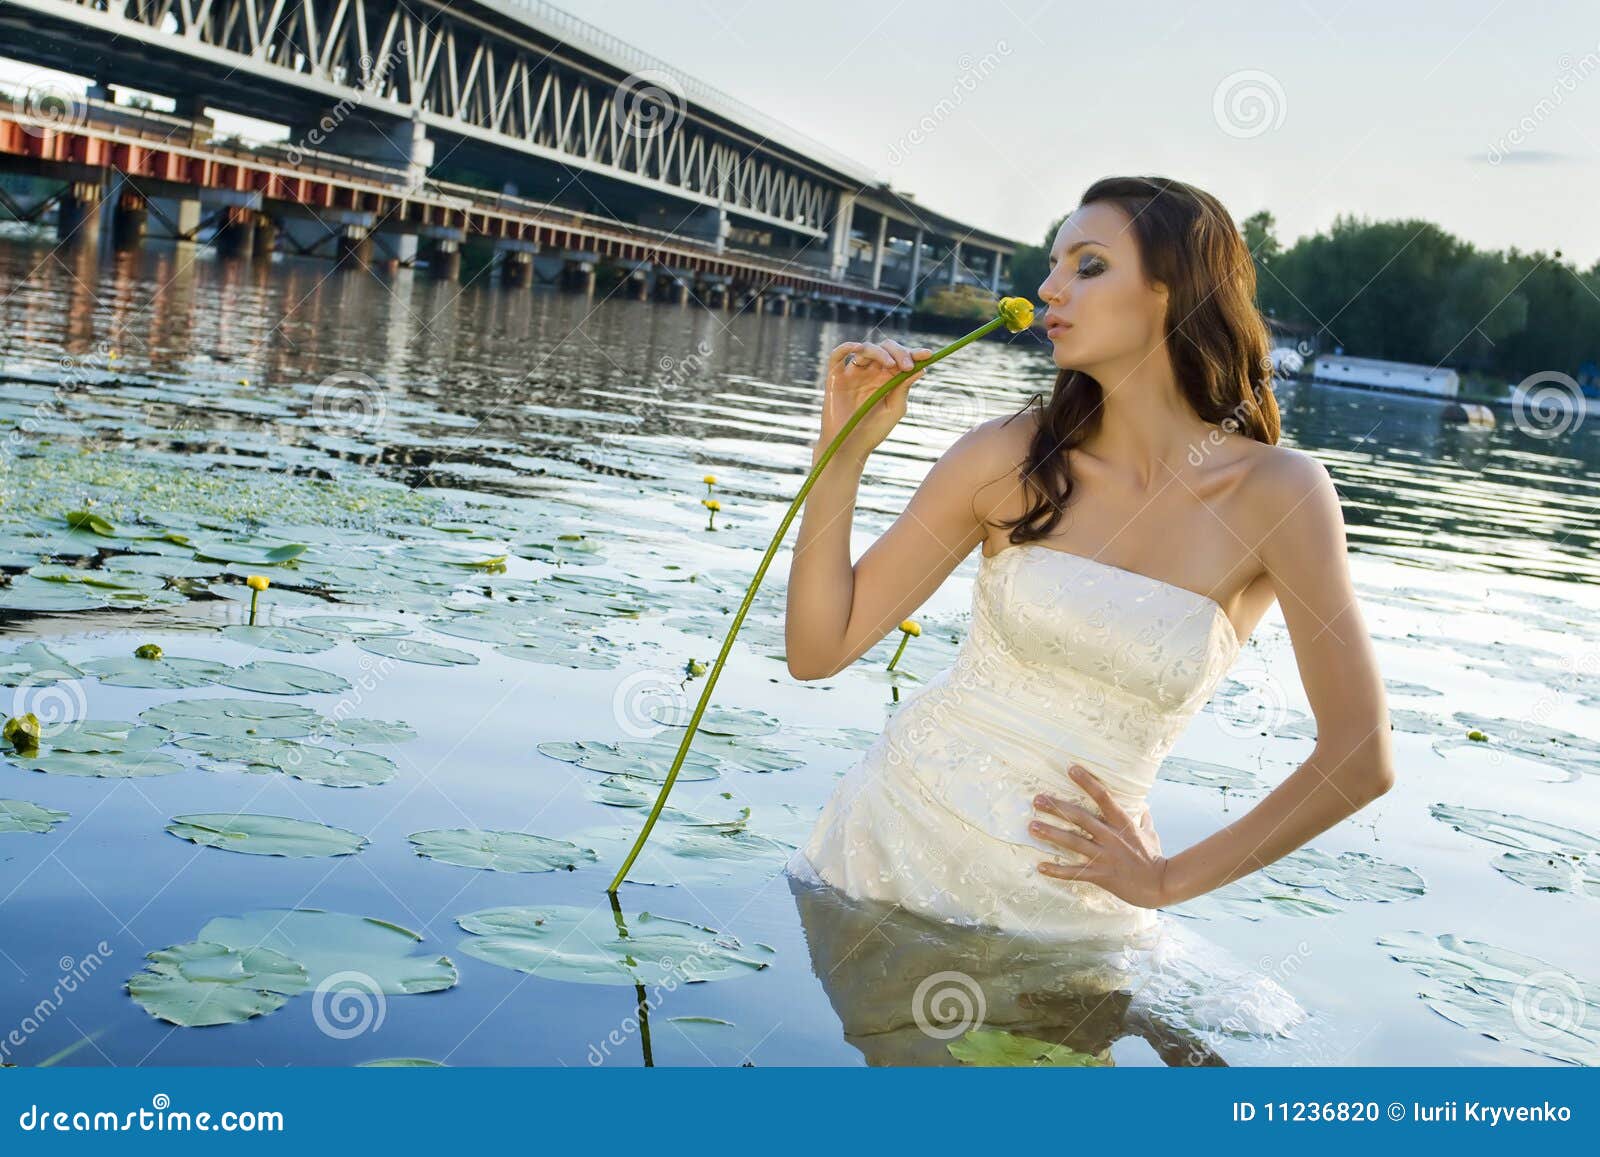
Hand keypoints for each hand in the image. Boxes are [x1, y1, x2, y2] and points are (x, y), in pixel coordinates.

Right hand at [816, 339, 932, 464]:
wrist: (850, 446)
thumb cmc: (873, 430)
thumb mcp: (894, 409)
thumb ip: (903, 388)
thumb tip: (922, 368)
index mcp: (888, 378)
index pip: (902, 358)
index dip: (914, 353)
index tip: (928, 355)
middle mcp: (871, 371)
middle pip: (885, 348)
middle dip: (899, 352)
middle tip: (907, 366)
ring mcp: (853, 373)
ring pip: (865, 349)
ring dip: (880, 352)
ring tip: (891, 365)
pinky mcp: (835, 377)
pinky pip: (837, 355)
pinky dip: (845, 347)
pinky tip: (856, 348)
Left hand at [1029, 765, 1169, 908]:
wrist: (1160, 885)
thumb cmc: (1154, 857)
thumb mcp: (1150, 833)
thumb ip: (1144, 818)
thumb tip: (1144, 805)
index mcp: (1123, 823)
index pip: (1104, 797)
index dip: (1087, 782)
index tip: (1071, 768)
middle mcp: (1111, 836)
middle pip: (1080, 818)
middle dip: (1057, 808)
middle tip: (1036, 799)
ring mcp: (1105, 856)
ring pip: (1073, 842)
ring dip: (1051, 834)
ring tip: (1032, 827)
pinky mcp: (1101, 875)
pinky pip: (1075, 872)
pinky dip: (1057, 870)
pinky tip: (1040, 867)